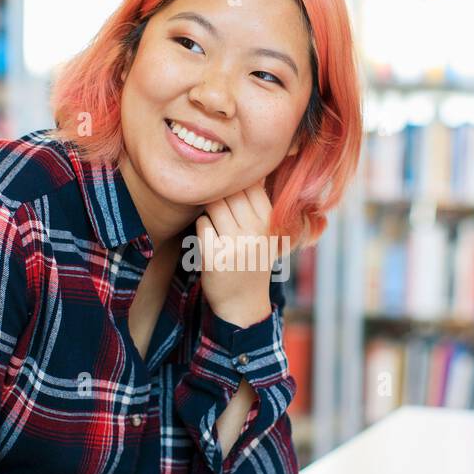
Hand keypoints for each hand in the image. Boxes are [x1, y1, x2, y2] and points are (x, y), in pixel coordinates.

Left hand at [195, 182, 281, 327]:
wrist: (243, 303)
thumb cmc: (252, 261)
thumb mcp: (266, 233)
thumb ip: (259, 204)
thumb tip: (249, 169)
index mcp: (271, 222)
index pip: (251, 184)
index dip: (236, 184)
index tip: (231, 194)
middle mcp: (256, 232)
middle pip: (230, 193)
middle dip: (220, 196)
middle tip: (220, 210)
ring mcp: (236, 244)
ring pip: (214, 205)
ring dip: (211, 212)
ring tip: (218, 226)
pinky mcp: (215, 256)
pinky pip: (202, 224)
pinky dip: (203, 229)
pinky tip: (211, 242)